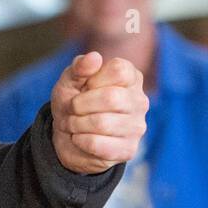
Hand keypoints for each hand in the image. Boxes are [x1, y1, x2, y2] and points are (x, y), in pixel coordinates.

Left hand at [50, 51, 147, 174]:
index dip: (93, 79)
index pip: (119, 70)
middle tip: (71, 110)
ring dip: (76, 124)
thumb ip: (80, 67)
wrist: (68, 136)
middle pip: (111, 97)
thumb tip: (94, 57)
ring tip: (73, 124)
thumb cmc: (73, 102)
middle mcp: (139, 101)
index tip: (84, 87)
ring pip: (102, 123)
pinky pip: (98, 144)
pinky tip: (80, 139)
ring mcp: (137, 127)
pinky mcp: (128, 150)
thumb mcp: (69, 81)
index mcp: (131, 78)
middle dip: (79, 105)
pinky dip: (80, 141)